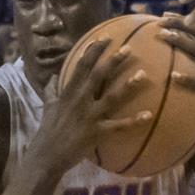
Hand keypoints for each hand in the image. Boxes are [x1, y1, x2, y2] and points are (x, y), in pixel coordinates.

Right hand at [33, 37, 149, 167]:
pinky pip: (119, 126)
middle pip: (99, 75)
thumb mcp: (47, 107)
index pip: (81, 66)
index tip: (104, 38)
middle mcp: (80, 100)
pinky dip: (134, 121)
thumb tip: (52, 76)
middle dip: (114, 60)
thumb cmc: (47, 132)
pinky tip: (148, 115)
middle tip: (129, 48)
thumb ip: (51, 90)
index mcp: (68, 92)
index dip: (93, 50)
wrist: (46, 156)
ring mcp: (90, 116)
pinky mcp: (97, 133)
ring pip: (112, 97)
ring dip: (128, 85)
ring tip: (144, 74)